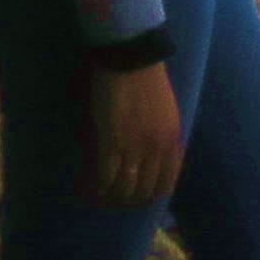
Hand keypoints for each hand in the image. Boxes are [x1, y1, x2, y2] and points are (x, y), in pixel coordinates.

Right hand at [85, 60, 185, 207]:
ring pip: (123, 189)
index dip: (150, 196)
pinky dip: (96, 186)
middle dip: (127, 200)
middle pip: (143, 191)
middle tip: (112, 200)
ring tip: (98, 196)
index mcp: (172, 142)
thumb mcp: (166, 113)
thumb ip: (161, 137)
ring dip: (110, 197)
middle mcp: (156, 150)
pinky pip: (105, 176)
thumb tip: (149, 157)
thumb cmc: (147, 79)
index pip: (165, 184)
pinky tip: (88, 186)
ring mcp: (134, 148)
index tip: (137, 197)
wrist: (131, 58)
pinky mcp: (112, 142)